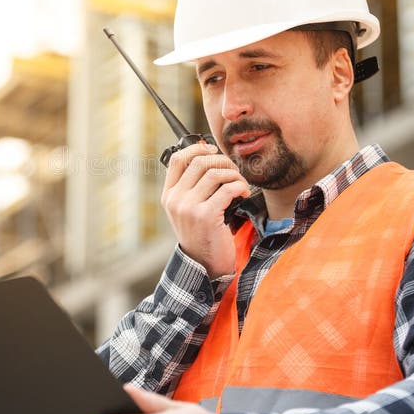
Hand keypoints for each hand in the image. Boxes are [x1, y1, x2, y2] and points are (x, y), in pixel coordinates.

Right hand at [161, 142, 249, 276]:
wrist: (203, 265)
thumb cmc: (202, 234)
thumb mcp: (189, 209)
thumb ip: (194, 186)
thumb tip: (206, 151)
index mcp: (169, 195)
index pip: (178, 159)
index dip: (197, 148)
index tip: (213, 150)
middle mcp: (175, 200)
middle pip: (199, 162)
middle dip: (222, 161)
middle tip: (234, 170)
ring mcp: (189, 208)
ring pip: (215, 173)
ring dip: (233, 174)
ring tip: (240, 183)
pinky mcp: (206, 216)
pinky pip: (227, 189)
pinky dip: (240, 186)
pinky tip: (243, 193)